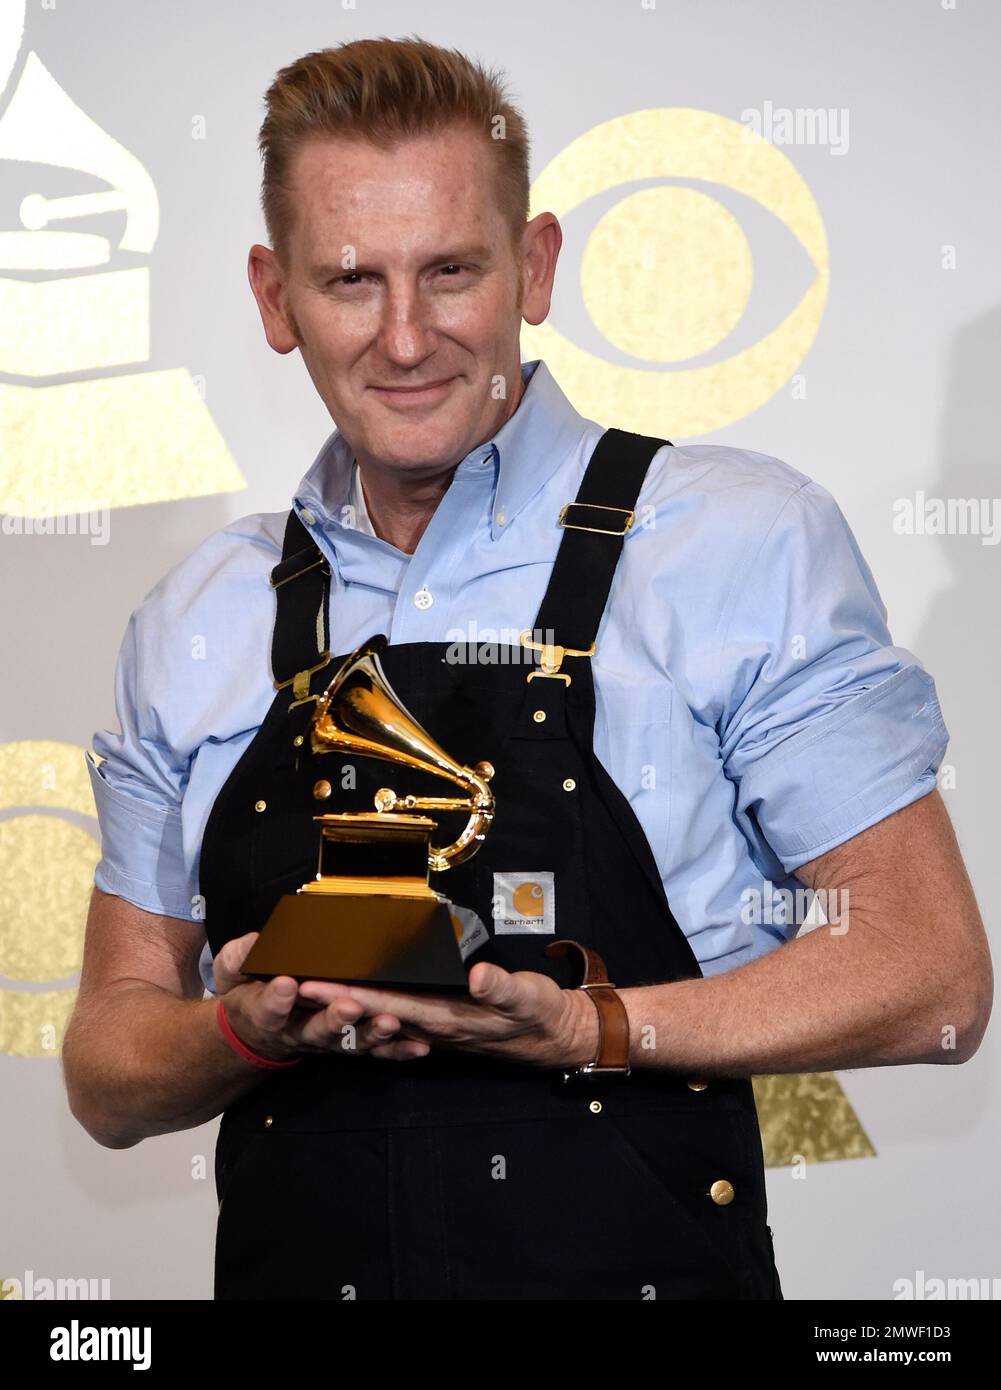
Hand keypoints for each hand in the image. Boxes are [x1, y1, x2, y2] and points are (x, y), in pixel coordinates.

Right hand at [213, 932, 431, 1063]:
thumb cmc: (248, 992)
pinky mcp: (348, 1044)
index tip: (286, 985)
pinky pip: (374, 1052)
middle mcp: (298, 1032)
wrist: (257, 1031)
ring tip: (390, 1023)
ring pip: (349, 1043)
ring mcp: (326, 1042)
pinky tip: (419, 1047)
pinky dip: (396, 1051)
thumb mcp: (231, 973)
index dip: (276, 1000)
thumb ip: (238, 958)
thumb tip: (256, 943)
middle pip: (315, 1031)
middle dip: (334, 1020)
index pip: (268, 1010)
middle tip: (349, 1007)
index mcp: (265, 1014)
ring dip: (370, 1034)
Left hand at [333, 960, 599, 1068]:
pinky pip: (394, 1014)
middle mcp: (431, 1024)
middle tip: (288, 981)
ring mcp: (433, 1024)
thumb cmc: (539, 1013)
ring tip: (309, 987)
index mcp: (445, 1017)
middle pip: (370, 1011)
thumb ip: (503, 988)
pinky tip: (353, 998)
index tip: (312, 984)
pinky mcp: (439, 1020)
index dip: (346, 994)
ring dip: (344, 1003)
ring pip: (377, 1014)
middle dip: (329, 999)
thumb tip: (480, 976)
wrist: (553, 1035)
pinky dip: (369, 1006)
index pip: (385, 1004)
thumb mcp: (528, 997)